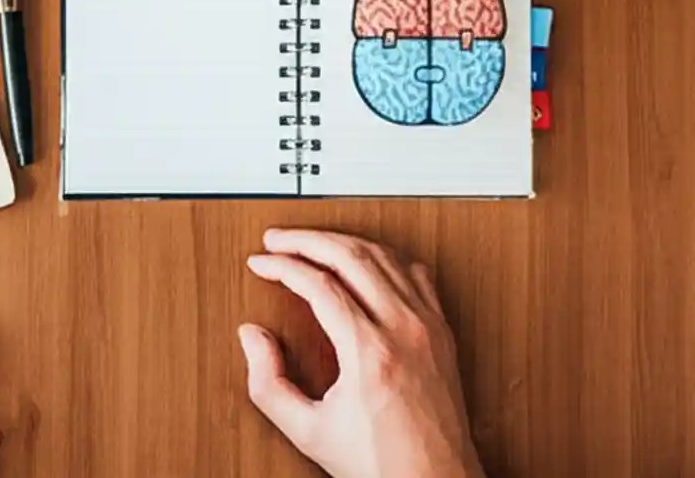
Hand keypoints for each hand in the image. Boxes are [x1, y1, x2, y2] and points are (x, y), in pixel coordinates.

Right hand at [239, 229, 483, 477]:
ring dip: (342, 242)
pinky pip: (415, 273)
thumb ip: (268, 382)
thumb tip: (252, 337)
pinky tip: (365, 261)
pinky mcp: (441, 331)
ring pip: (384, 256)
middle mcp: (403, 330)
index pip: (318, 283)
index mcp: (369, 352)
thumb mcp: (307, 431)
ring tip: (311, 243)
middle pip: (350, 255)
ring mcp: (427, 327)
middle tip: (277, 239)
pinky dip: (384, 257)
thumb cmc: (380, 463)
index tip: (261, 263)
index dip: (282, 266)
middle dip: (306, 240)